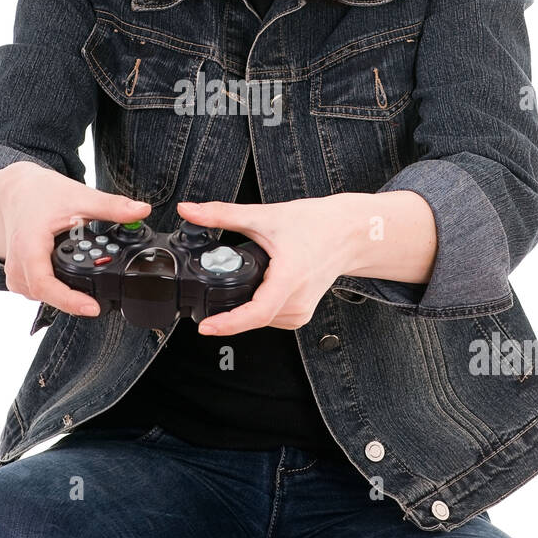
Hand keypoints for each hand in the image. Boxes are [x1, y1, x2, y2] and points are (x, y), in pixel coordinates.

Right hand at [0, 162, 151, 316]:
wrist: (15, 191)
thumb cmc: (40, 193)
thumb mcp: (79, 196)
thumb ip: (112, 206)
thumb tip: (142, 211)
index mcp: (29, 244)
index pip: (44, 283)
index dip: (68, 300)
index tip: (92, 307)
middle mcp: (18, 262)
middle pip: (44, 295)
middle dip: (72, 300)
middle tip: (99, 300)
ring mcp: (15, 271)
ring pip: (38, 296)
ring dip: (63, 296)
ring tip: (86, 291)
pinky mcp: (19, 275)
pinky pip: (36, 291)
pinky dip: (54, 290)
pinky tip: (70, 283)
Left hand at [177, 194, 353, 335]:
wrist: (348, 232)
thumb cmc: (316, 224)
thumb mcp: (264, 216)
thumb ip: (221, 214)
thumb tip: (189, 210)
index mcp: (289, 279)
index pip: (255, 313)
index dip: (228, 324)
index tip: (205, 327)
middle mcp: (298, 300)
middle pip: (253, 317)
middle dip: (229, 309)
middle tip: (210, 294)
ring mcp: (302, 310)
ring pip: (261, 320)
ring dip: (244, 307)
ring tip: (242, 283)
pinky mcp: (302, 313)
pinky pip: (271, 318)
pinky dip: (258, 308)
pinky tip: (258, 290)